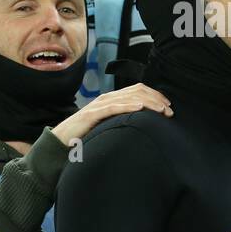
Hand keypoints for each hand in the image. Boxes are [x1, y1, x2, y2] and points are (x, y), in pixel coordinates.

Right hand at [50, 84, 170, 146]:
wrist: (61, 141)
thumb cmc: (86, 136)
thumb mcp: (109, 127)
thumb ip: (123, 123)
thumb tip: (144, 128)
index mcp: (112, 100)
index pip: (138, 90)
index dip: (155, 95)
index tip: (168, 106)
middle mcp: (107, 98)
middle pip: (137, 91)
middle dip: (156, 99)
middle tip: (169, 110)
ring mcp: (99, 105)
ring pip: (128, 97)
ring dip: (148, 102)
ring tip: (161, 110)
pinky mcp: (92, 114)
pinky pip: (113, 107)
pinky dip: (128, 106)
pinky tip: (140, 108)